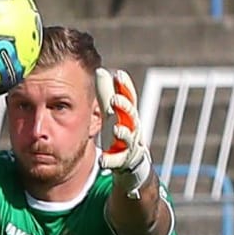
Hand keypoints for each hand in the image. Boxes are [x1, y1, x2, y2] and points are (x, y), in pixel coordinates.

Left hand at [96, 68, 153, 195]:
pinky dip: (112, 160)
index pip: (129, 98)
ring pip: (129, 138)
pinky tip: (103, 160)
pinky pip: (118, 161)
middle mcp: (133, 128)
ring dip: (123, 132)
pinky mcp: (124, 162)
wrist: (132, 164)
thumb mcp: (114, 113)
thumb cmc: (122, 133)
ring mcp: (130, 145)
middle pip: (131, 115)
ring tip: (116, 128)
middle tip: (115, 99)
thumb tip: (100, 70)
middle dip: (124, 107)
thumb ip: (106, 94)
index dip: (125, 86)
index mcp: (129, 115)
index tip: (118, 74)